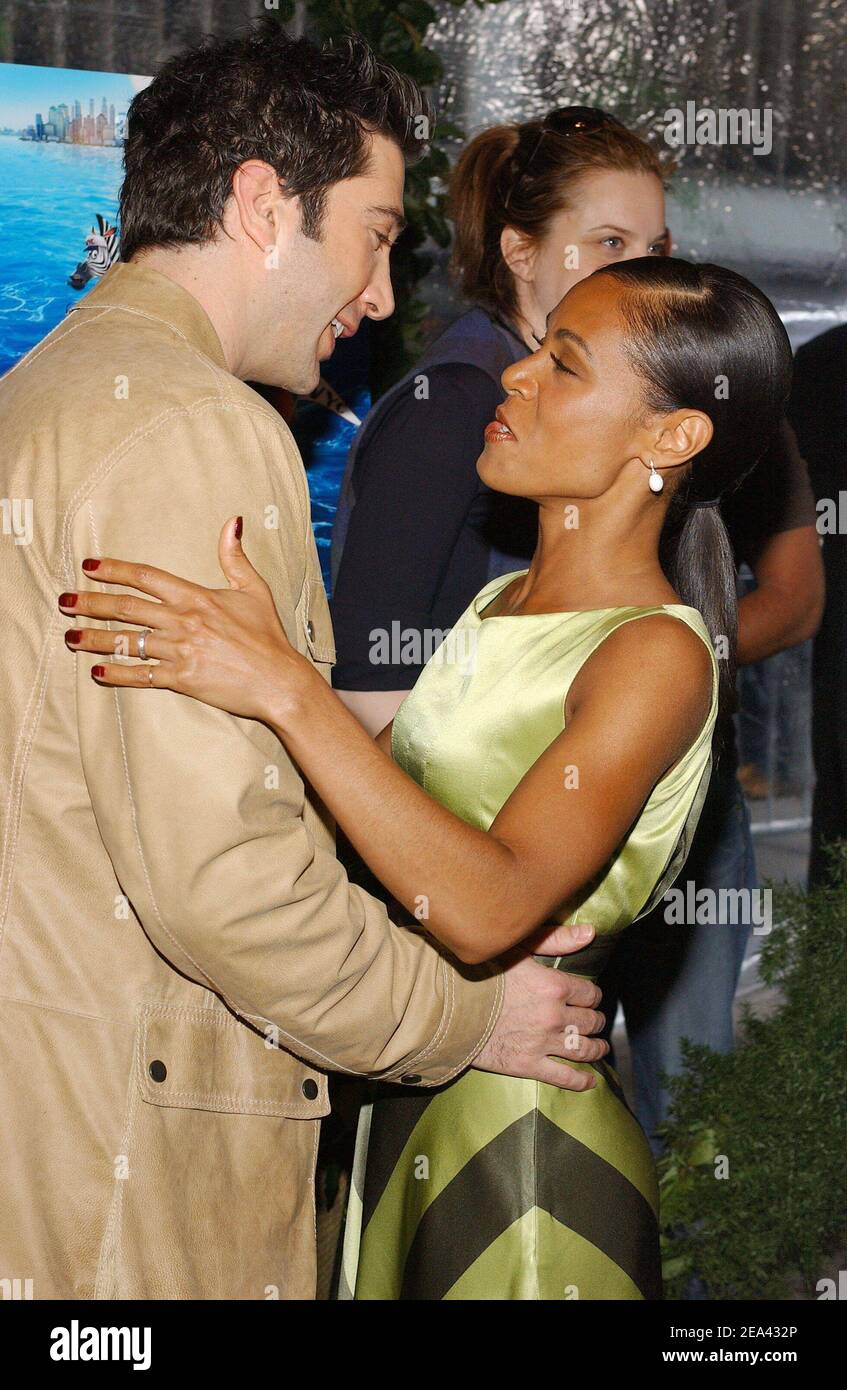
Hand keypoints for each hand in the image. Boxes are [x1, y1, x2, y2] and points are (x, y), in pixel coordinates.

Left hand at [58, 517, 315, 721]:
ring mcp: (180, 651)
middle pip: (126, 607)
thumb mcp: (255, 590)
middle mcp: (183, 622)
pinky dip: (117, 674)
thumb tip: (233, 522)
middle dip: (90, 603)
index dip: (115, 570)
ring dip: (94, 639)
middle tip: (63, 600)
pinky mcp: (181, 680)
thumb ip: (235, 557)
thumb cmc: (268, 636)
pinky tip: (97, 673)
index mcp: (197, 597)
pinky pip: (141, 675)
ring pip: (127, 642)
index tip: (90, 567)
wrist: (279, 680)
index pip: (146, 577)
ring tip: (70, 636)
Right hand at [472, 922, 608, 1090]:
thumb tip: (590, 933)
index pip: (590, 993)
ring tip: (600, 1047)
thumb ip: (556, 940)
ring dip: (596, 1048)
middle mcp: (555, 1016)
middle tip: (595, 1022)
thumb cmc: (480, 972)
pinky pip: (564, 1077)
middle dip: (596, 1021)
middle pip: (590, 1022)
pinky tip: (590, 1081)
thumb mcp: (518, 948)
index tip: (590, 998)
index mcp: (555, 986)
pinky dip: (581, 1081)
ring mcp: (543, 1043)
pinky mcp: (528, 1065)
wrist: (449, 1006)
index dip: (593, 996)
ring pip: (583, 1050)